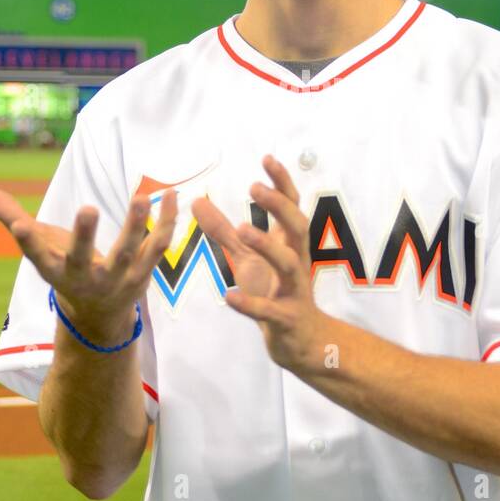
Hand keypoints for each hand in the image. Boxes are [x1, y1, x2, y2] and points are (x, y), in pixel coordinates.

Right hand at [0, 182, 178, 342]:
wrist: (99, 317)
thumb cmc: (64, 268)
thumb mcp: (38, 245)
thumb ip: (7, 215)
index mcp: (55, 270)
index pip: (38, 257)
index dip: (28, 242)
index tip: (20, 226)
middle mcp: (86, 278)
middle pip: (85, 258)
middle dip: (84, 236)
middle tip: (86, 208)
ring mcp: (118, 278)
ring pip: (128, 253)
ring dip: (135, 226)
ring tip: (140, 196)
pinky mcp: (145, 273)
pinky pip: (158, 245)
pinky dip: (167, 220)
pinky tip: (174, 194)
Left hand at [191, 154, 324, 373]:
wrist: (303, 342)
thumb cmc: (276, 293)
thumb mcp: (247, 260)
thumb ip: (223, 232)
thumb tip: (196, 201)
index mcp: (288, 245)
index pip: (291, 206)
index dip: (281, 182)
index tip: (267, 158)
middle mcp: (296, 262)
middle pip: (297, 226)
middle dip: (279, 205)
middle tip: (254, 188)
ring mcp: (293, 291)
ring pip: (288, 264)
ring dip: (267, 246)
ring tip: (242, 229)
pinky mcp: (286, 319)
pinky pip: (270, 311)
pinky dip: (250, 304)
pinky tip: (229, 296)